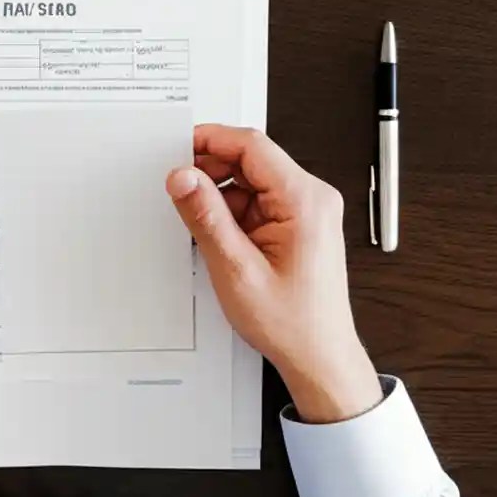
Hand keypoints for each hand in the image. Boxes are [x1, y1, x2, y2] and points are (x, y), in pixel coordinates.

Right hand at [165, 125, 381, 423]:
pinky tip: (219, 239)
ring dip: (220, 197)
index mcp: (305, 200)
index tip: (178, 147)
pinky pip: (256, 202)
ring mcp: (306, 210)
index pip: (252, 146)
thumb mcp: (237, 269)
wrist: (318, 356)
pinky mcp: (297, 224)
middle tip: (179, 190)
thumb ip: (206, 217)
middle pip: (251, 160)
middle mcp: (311, 198)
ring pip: (250, 181)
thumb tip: (183, 178)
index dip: (211, 140)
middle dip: (211, 171)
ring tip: (205, 230)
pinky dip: (231, 213)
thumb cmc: (293, 322)